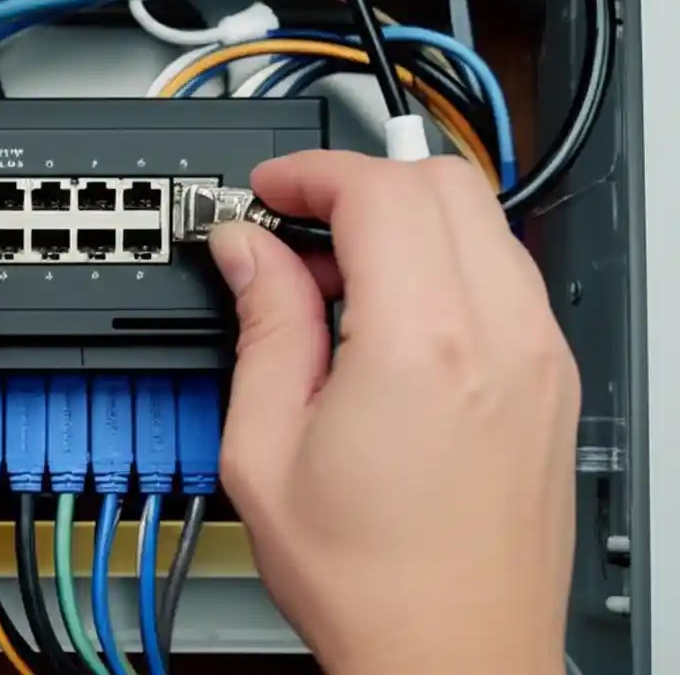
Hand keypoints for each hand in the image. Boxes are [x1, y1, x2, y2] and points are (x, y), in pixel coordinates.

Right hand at [211, 152, 577, 674]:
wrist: (453, 656)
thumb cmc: (367, 581)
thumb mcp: (267, 451)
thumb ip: (263, 328)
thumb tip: (247, 252)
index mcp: (424, 348)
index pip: (380, 192)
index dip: (313, 173)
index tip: (271, 192)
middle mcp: (502, 338)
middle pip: (443, 183)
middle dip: (361, 182)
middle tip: (297, 226)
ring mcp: (540, 358)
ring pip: (481, 221)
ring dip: (405, 220)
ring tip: (337, 281)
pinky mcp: (551, 381)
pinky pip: (503, 276)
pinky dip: (444, 263)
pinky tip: (390, 319)